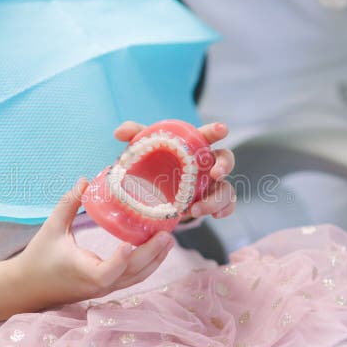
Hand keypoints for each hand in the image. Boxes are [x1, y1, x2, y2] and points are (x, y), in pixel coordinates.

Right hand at [17, 179, 175, 306]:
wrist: (28, 287)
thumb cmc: (38, 257)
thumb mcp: (51, 228)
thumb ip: (68, 204)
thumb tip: (85, 180)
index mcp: (83, 272)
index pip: (106, 272)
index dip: (120, 261)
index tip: (130, 245)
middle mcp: (97, 285)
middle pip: (131, 274)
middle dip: (152, 255)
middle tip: (167, 234)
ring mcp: (104, 289)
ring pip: (136, 279)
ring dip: (155, 261)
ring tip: (169, 240)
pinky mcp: (106, 288)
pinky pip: (131, 278)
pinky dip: (146, 265)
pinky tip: (156, 250)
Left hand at [114, 120, 235, 218]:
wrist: (159, 192)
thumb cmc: (156, 163)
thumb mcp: (145, 149)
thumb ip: (134, 137)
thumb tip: (119, 132)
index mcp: (194, 147)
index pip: (207, 135)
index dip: (216, 131)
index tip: (222, 129)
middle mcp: (207, 164)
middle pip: (226, 158)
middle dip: (224, 165)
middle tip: (215, 174)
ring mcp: (212, 184)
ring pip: (226, 187)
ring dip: (216, 199)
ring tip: (195, 209)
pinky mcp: (212, 201)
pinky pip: (227, 205)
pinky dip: (224, 210)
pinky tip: (214, 217)